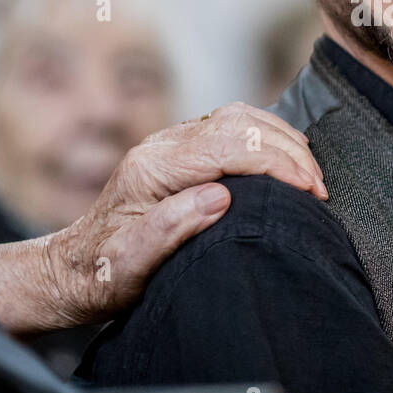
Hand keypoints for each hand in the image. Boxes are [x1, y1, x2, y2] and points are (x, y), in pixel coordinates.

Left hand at [0, 103, 324, 333]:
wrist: (73, 271)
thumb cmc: (103, 275)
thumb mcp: (131, 264)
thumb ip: (171, 228)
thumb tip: (220, 197)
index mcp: (154, 167)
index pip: (231, 145)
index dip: (278, 162)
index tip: (311, 191)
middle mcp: (163, 145)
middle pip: (240, 122)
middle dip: (289, 149)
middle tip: (319, 188)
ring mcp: (172, 143)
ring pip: (240, 116)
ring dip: (282, 139)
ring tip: (310, 175)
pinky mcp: (182, 150)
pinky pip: (233, 127)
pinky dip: (267, 138)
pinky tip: (285, 161)